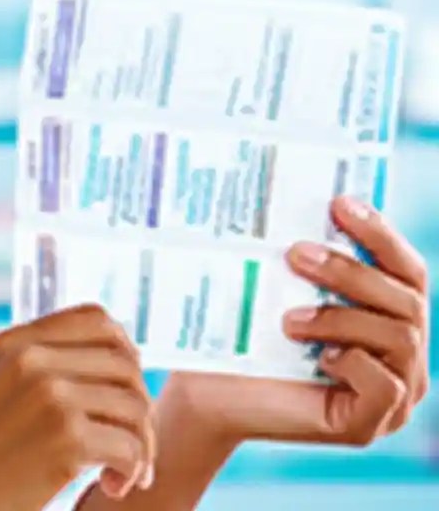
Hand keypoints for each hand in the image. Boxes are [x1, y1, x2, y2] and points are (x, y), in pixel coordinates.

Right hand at [0, 305, 154, 509]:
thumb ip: (40, 365)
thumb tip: (119, 358)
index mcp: (13, 342)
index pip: (97, 319)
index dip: (125, 350)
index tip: (122, 389)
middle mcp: (31, 359)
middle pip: (126, 363)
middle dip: (139, 404)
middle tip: (128, 441)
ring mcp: (49, 395)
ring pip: (135, 405)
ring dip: (141, 444)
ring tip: (121, 471)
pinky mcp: (66, 437)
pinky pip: (130, 446)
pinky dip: (132, 470)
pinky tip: (113, 485)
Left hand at [164, 196, 429, 445]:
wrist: (205, 392)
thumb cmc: (240, 335)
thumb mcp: (276, 290)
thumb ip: (303, 257)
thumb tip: (304, 187)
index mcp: (389, 318)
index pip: (407, 269)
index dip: (381, 234)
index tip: (340, 202)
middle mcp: (403, 357)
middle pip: (407, 301)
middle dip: (352, 272)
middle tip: (296, 254)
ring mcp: (394, 396)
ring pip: (400, 338)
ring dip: (341, 317)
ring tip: (288, 318)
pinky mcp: (368, 425)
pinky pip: (385, 385)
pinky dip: (353, 362)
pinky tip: (315, 357)